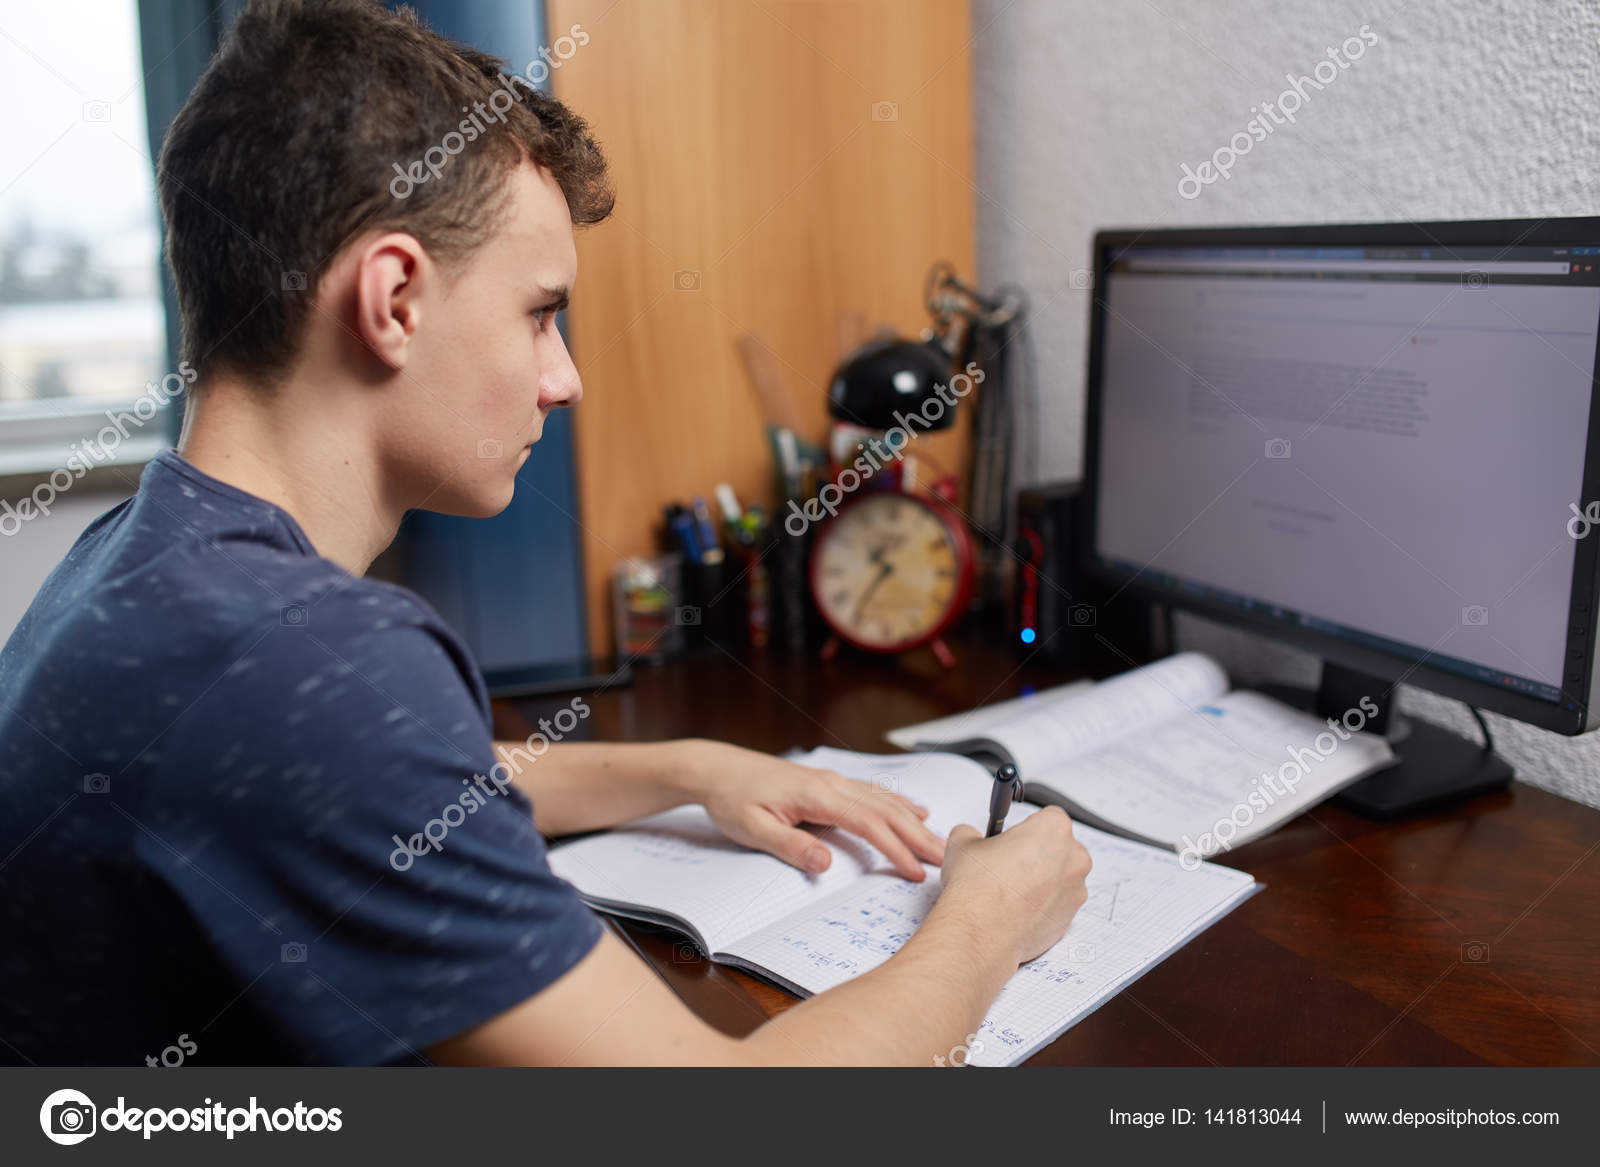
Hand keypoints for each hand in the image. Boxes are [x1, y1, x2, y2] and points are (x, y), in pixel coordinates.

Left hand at [679, 742, 945, 879]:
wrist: (717, 769)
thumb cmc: (732, 799)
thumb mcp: (752, 829)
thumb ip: (790, 845)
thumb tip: (825, 864)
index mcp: (817, 795)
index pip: (868, 825)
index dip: (895, 849)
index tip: (915, 871)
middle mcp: (831, 783)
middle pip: (885, 811)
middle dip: (918, 836)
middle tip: (947, 860)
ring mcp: (832, 780)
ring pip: (883, 801)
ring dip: (913, 822)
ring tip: (940, 842)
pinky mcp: (827, 782)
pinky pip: (872, 793)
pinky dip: (897, 804)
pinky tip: (914, 811)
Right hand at [937, 807, 1091, 964]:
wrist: (979, 933)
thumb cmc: (977, 888)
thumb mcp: (962, 842)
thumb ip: (972, 832)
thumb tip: (971, 837)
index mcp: (1054, 830)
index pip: (1048, 817)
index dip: (1027, 828)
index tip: (1013, 839)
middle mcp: (1074, 859)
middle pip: (1060, 848)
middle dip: (1038, 854)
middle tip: (1009, 865)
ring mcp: (1075, 892)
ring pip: (1060, 879)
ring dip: (1041, 882)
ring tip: (1008, 892)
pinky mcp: (1069, 921)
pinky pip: (1056, 906)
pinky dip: (1041, 906)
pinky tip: (1015, 911)